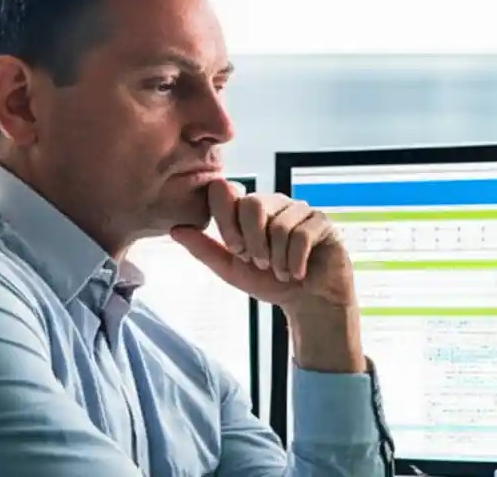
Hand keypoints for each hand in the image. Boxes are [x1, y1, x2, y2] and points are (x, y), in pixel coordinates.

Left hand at [170, 179, 363, 372]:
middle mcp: (276, 203)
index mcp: (250, 208)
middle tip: (260, 263)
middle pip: (253, 204)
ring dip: (276, 259)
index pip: (229, 192)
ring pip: (279, 225)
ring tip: (281, 271)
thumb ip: (204, 248)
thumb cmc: (270, 283)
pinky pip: (302, 236)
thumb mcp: (230, 269)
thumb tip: (174, 228)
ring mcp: (301, 210)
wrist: (306, 302)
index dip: (228, 223)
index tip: (236, 250)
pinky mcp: (322, 223)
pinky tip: (297, 273)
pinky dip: (294, 262)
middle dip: (252, 243)